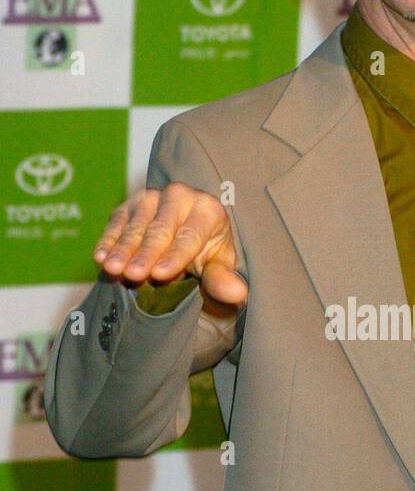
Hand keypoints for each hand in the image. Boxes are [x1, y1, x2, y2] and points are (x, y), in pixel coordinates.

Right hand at [92, 183, 247, 308]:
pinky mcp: (130, 204)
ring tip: (112, 268)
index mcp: (208, 210)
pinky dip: (108, 240)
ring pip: (136, 226)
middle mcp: (180, 196)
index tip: (160, 275)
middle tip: (134, 274)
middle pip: (161, 229)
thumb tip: (238, 294)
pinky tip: (100, 257)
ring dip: (122, 248)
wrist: (187, 237)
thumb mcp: (218, 267)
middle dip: (146, 254)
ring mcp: (152, 198)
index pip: (190, 236)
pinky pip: (117, 222)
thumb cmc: (206, 253)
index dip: (175, 256)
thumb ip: (223, 279)